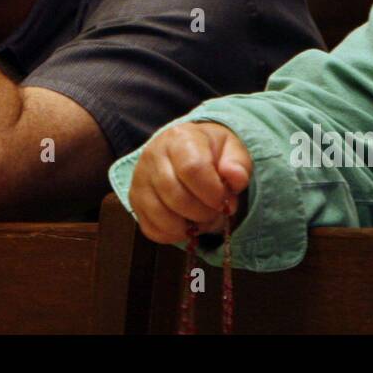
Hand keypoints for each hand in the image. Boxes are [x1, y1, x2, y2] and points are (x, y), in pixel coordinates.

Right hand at [128, 121, 251, 245]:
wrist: (184, 148)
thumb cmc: (210, 151)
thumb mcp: (231, 149)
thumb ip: (238, 164)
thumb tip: (235, 179)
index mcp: (180, 138)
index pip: (192, 169)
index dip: (212, 192)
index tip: (223, 199)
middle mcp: (153, 155)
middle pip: (175, 195)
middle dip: (202, 213)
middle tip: (214, 211)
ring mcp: (140, 178)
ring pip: (160, 215)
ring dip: (187, 226)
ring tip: (200, 218)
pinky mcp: (134, 199)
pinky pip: (149, 228)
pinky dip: (171, 235)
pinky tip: (184, 223)